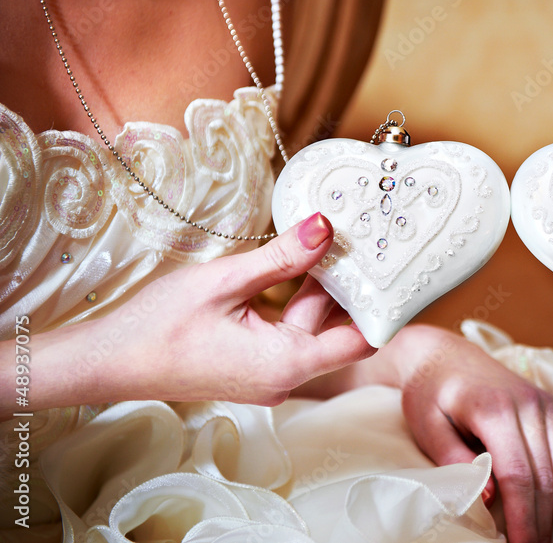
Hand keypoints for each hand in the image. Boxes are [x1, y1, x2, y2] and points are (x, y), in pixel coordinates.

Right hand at [26, 213, 375, 412]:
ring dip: (317, 289)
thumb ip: (282, 258)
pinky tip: (293, 264)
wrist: (108, 360)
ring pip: (311, 328)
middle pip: (337, 330)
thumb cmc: (158, 326)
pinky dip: (293, 302)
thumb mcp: (225, 282)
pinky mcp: (254, 368)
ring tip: (326, 239)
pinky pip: (288, 334)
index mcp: (285, 364)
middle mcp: (284, 378)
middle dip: (346, 286)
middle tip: (359, 238)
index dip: (379, 306)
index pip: (360, 341)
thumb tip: (324, 228)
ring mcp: (269, 375)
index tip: (390, 269)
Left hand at [391, 325, 552, 542]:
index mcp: (493, 411)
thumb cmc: (430, 393)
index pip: (517, 475)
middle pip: (546, 476)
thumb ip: (454, 457)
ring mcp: (545, 404)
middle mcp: (527, 406)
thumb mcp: (428, 425)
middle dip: (547, 523)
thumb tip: (488, 497)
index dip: (523, 518)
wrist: (443, 355)